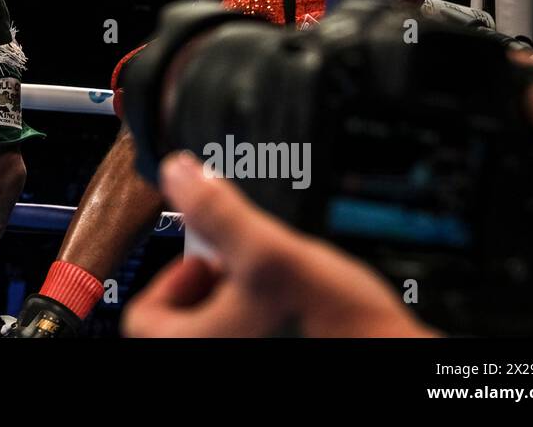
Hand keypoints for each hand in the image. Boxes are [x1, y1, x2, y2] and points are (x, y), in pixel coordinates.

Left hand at [122, 152, 434, 337]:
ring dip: (233, 297)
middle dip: (207, 283)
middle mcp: (206, 358)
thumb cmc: (337, 321)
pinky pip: (238, 333)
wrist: (390, 346)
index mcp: (190, 348)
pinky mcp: (261, 354)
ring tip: (268, 282)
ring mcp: (238, 360)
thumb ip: (218, 214)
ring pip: (212, 325)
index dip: (176, 279)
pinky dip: (252, 315)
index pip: (142, 316)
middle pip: (178, 318)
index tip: (211, 260)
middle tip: (243, 267)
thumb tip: (178, 173)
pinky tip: (284, 302)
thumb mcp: (270, 253)